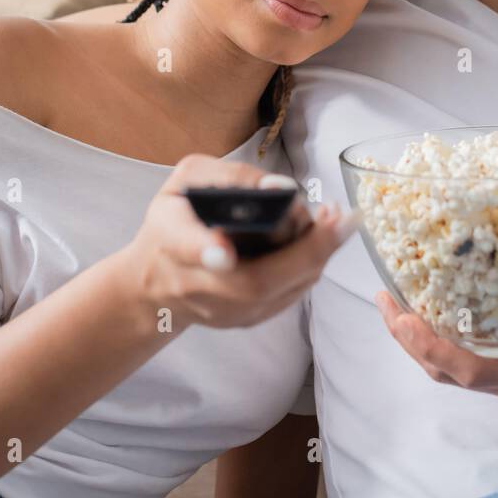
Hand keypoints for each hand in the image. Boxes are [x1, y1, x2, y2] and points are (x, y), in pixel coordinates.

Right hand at [122, 153, 351, 333]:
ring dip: (318, 255)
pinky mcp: (248, 320)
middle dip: (305, 250)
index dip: (206, 250)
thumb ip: (227, 177)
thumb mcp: (184, 183)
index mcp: (173, 243)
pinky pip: (289, 294)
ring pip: (280, 290)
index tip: (224, 253)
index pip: (188, 249)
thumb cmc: (175, 222)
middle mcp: (197, 284)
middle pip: (253, 281)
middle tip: (340, 217)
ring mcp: (224, 311)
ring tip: (339, 220)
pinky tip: (326, 237)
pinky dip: (313, 265)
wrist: (157, 283)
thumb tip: (277, 187)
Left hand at [376, 250, 497, 431]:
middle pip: (446, 374)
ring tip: (395, 303)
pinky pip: (466, 365)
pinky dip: (442, 342)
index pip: (473, 373)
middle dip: (410, 340)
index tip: (404, 320)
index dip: (433, 349)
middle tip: (385, 300)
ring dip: (419, 342)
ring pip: (451, 372)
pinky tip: (437, 309)